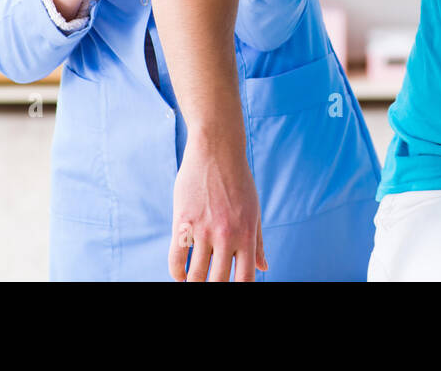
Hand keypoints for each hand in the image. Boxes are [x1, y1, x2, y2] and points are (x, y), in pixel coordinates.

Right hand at [168, 133, 266, 281]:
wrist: (217, 149)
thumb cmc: (238, 180)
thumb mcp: (254, 210)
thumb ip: (258, 242)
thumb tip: (264, 267)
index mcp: (247, 234)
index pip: (245, 279)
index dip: (239, 291)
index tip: (232, 289)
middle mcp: (226, 235)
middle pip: (218, 281)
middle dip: (213, 288)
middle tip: (209, 284)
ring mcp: (203, 229)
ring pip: (195, 275)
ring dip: (194, 283)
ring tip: (194, 282)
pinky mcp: (183, 222)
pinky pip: (176, 259)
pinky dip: (177, 273)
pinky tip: (180, 275)